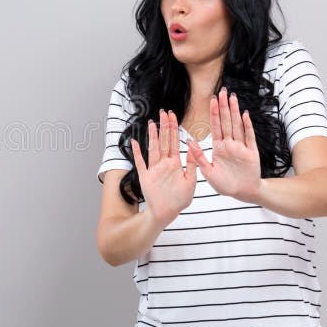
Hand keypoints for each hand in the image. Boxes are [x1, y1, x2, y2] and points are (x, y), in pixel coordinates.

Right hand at [131, 109, 200, 225]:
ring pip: (153, 149)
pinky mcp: (146, 177)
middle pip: (163, 141)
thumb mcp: (191, 180)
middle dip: (164, 127)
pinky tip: (134, 143)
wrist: (167, 213)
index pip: (174, 141)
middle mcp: (164, 164)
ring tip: (152, 124)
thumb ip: (192, 163)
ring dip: (152, 136)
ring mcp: (154, 169)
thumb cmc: (179, 199)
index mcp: (175, 163)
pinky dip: (137, 153)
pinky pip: (141, 163)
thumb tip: (192, 146)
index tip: (172, 116)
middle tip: (163, 113)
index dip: (173, 128)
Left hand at [188, 87, 261, 202]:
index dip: (214, 113)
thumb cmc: (225, 184)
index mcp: (219, 147)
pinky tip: (244, 115)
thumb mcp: (208, 172)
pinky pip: (249, 137)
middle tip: (222, 91)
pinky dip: (247, 126)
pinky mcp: (251, 152)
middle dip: (224, 107)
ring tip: (232, 98)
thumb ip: (199, 157)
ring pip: (237, 125)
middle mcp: (230, 144)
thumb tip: (189, 142)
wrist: (243, 193)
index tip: (212, 100)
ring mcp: (241, 147)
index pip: (215, 126)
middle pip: (226, 122)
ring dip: (235, 111)